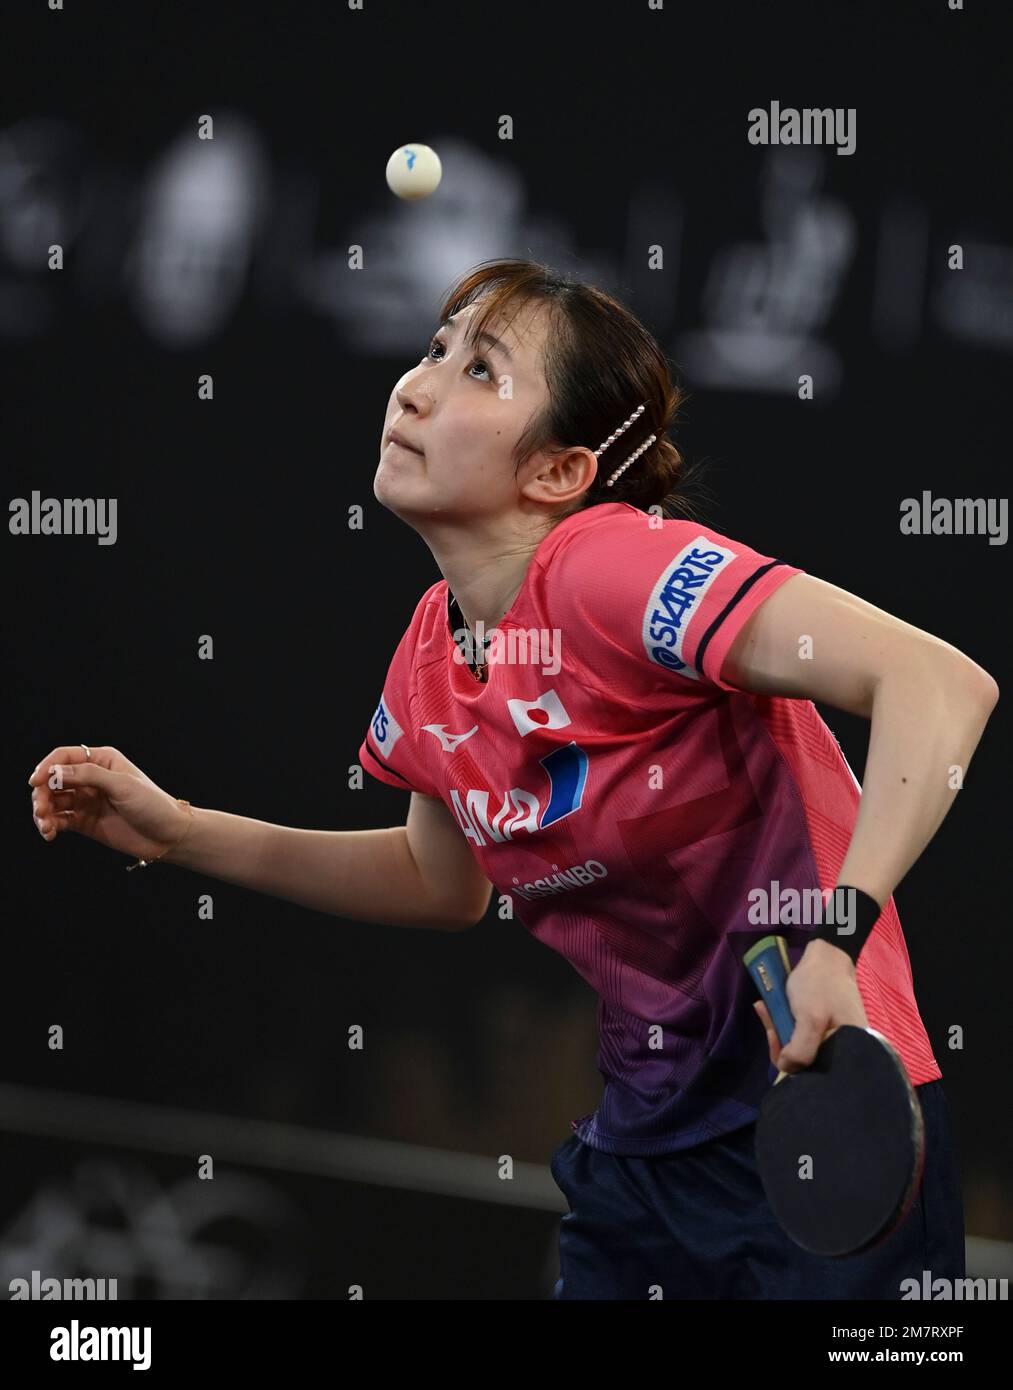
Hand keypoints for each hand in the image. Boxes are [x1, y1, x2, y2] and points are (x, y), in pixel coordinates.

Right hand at [28, 744, 190, 864]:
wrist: (169, 835)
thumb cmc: (153, 804)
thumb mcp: (122, 785)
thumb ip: (89, 776)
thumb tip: (55, 772)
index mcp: (102, 761)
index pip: (64, 757)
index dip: (46, 767)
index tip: (35, 782)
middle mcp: (91, 778)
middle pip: (53, 780)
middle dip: (42, 794)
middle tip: (41, 811)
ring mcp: (87, 800)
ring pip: (53, 801)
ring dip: (43, 812)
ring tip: (46, 826)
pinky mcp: (85, 821)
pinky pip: (59, 820)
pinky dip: (50, 826)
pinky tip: (50, 834)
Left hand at [752, 938, 869, 1074]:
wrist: (826, 956)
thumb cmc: (821, 985)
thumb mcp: (810, 1018)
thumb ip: (800, 1049)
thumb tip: (786, 1068)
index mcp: (851, 1052)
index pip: (817, 1073)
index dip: (792, 1063)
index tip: (775, 1038)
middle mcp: (845, 1050)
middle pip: (806, 1060)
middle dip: (781, 1042)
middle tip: (767, 1014)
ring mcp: (833, 1038)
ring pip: (800, 1045)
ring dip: (778, 1030)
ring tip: (765, 1007)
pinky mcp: (823, 1028)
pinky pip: (800, 1034)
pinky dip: (783, 1023)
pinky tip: (768, 1007)